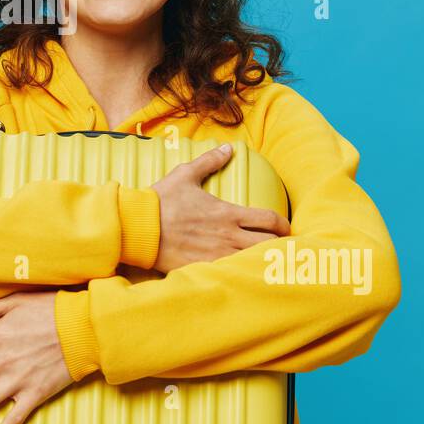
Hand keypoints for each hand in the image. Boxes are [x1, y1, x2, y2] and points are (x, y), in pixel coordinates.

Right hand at [150, 142, 289, 272]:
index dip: (283, 225)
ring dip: (262, 261)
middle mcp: (228, 235)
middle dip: (279, 246)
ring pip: (254, 262)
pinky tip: (242, 274)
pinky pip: (232, 275)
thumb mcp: (185, 174)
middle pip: (269, 245)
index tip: (284, 228)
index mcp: (228, 213)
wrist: (139, 227)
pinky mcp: (205, 269)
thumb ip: (209, 161)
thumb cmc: (162, 200)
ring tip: (266, 262)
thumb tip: (228, 148)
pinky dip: (241, 274)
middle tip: (280, 247)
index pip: (270, 220)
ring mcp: (218, 255)